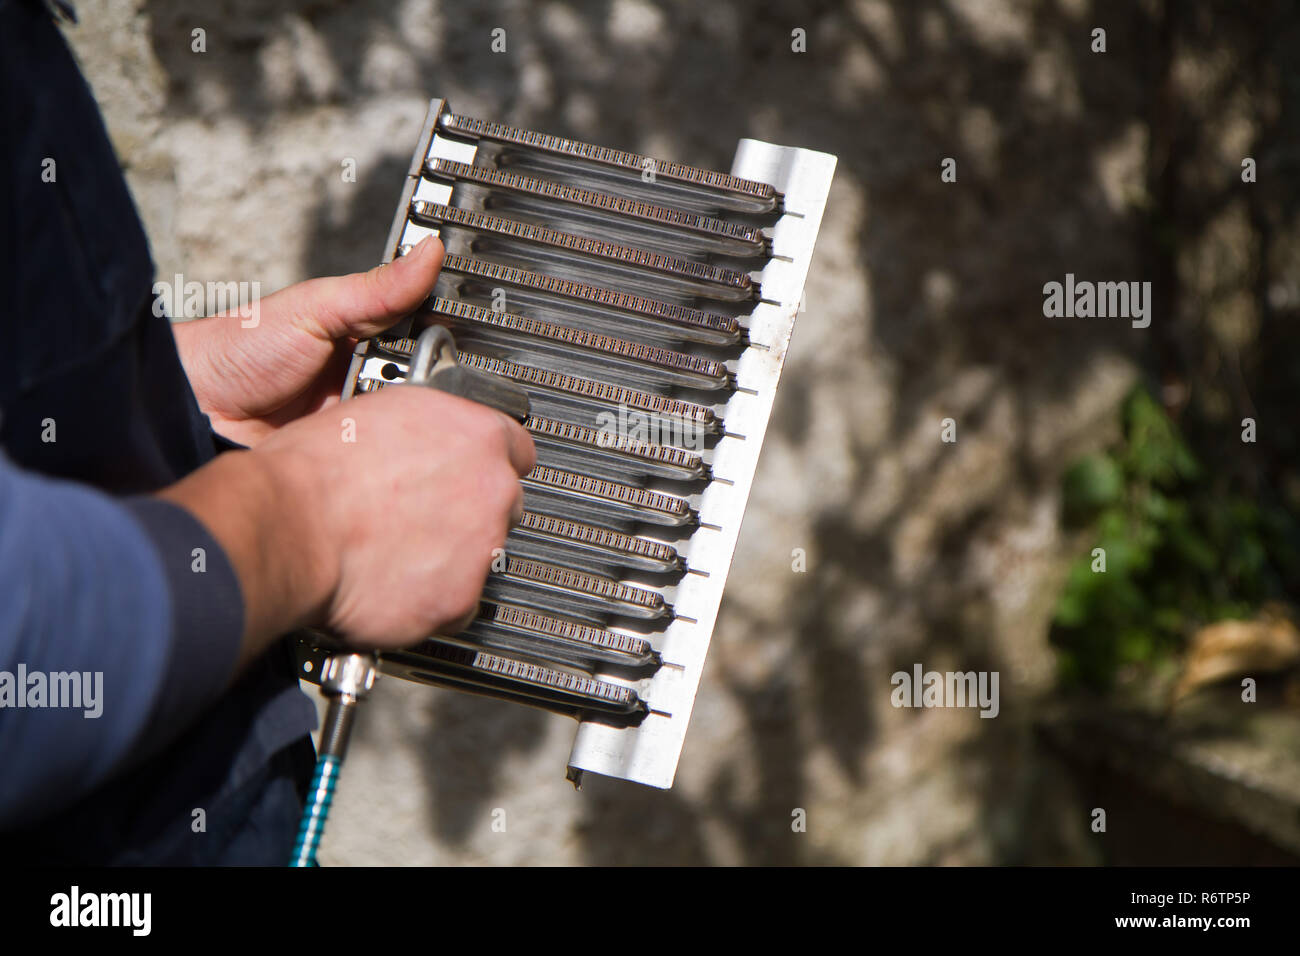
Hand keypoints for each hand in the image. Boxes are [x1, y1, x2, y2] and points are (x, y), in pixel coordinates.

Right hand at [160, 383, 535, 663]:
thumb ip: (424, 430)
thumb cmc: (314, 473)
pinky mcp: (460, 598)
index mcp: (477, 434)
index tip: (469, 473)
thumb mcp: (378, 414)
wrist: (287, 530)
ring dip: (450, 556)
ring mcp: (482, 547)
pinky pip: (457, 602)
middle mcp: (492, 489)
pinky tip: (394, 583)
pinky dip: (431, 599)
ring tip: (398, 552)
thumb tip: (425, 439)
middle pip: (502, 503)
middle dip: (468, 512)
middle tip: (419, 516)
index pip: (517, 448)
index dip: (486, 462)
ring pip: (481, 555)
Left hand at [172, 236, 443, 446]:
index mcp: (369, 330)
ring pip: (412, 419)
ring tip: (392, 411)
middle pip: (429, 380)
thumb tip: (427, 252)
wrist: (197, 409)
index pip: (429, 331)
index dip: (451, 336)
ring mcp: (363, 413)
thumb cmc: (242, 349)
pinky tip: (391, 444)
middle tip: (416, 380)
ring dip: (408, 419)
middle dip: (431, 385)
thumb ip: (376, 288)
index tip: (473, 338)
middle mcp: (371, 371)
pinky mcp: (351, 451)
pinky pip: (385, 452)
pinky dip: (389, 450)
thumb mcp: (316, 308)